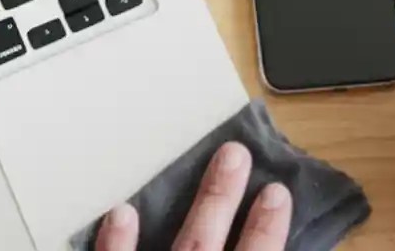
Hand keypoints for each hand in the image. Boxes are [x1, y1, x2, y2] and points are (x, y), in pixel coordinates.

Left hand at [96, 142, 291, 250]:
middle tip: (236, 153)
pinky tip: (121, 211)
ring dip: (189, 206)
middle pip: (207, 241)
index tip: (278, 193)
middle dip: (222, 196)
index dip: (268, 228)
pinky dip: (116, 241)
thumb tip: (267, 242)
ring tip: (195, 167)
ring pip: (177, 246)